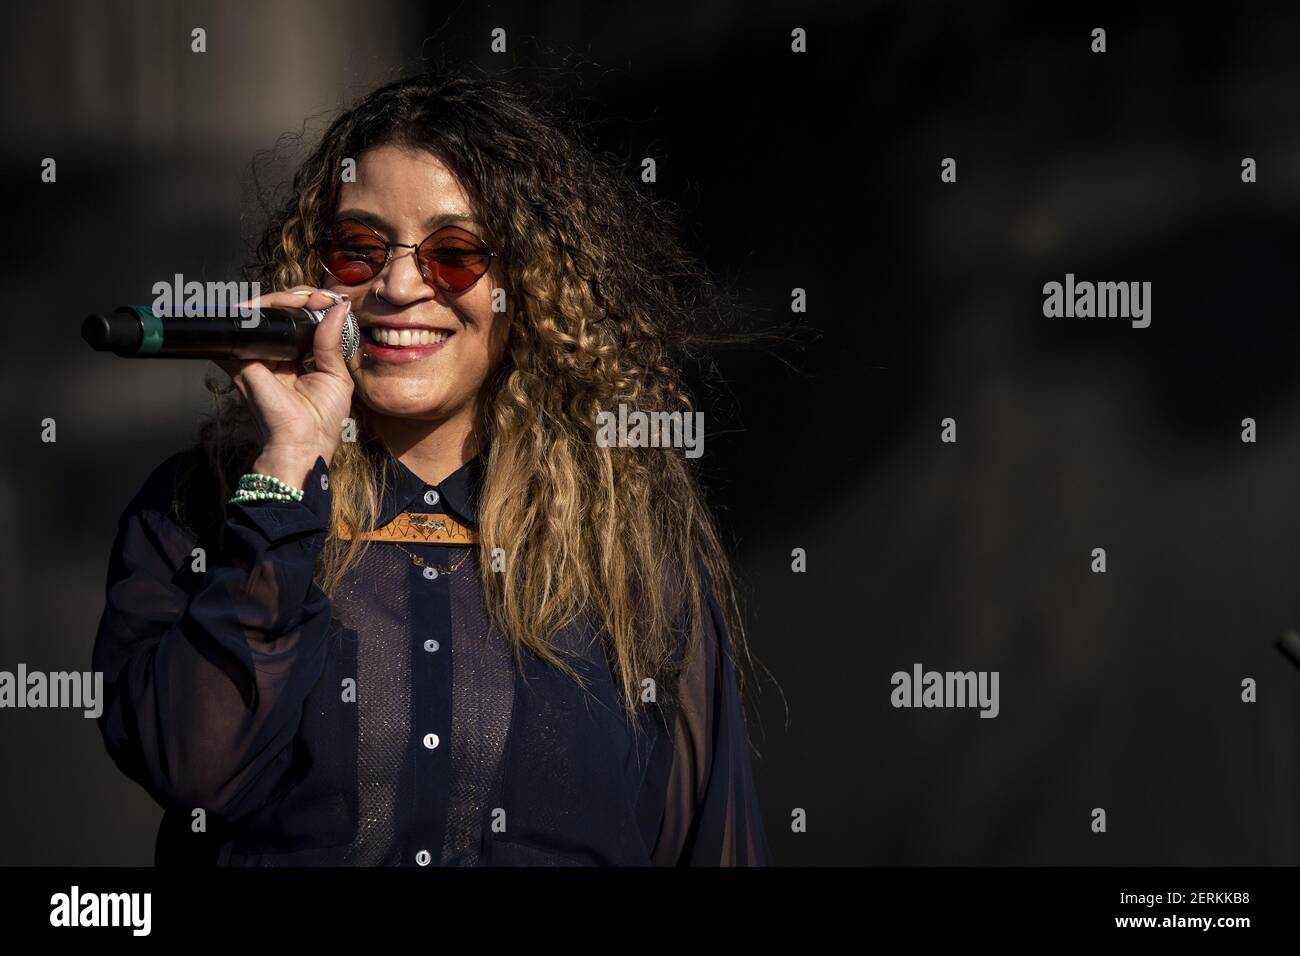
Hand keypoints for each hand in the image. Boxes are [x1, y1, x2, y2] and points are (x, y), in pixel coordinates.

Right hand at [215, 287, 355, 489]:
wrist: (302, 441)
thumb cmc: (322, 419)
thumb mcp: (337, 375)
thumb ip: (333, 340)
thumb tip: (339, 308)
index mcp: (296, 359)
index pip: (300, 323)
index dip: (315, 307)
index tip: (333, 303)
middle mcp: (275, 355)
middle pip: (281, 313)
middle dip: (303, 298)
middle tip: (322, 298)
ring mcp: (257, 354)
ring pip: (265, 313)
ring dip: (287, 298)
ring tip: (310, 299)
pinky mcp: (243, 357)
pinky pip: (250, 323)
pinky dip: (267, 308)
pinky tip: (288, 305)